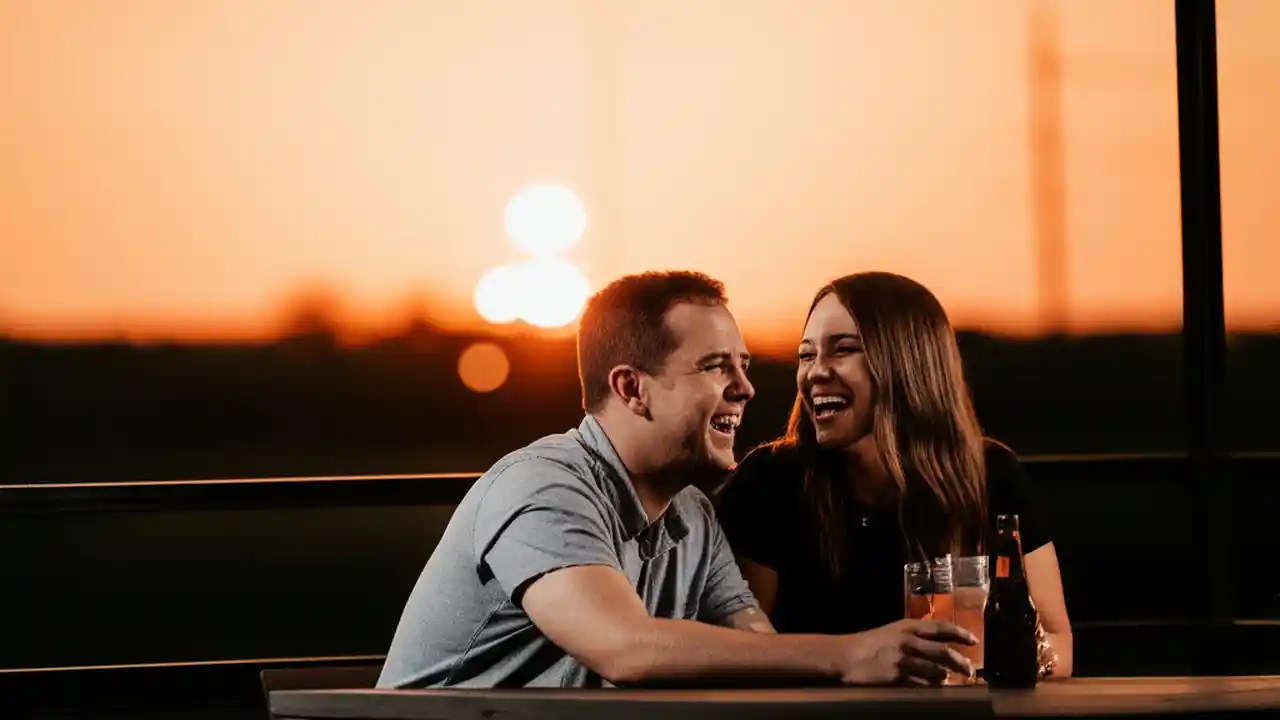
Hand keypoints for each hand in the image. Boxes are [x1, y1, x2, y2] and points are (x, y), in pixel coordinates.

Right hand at [835, 619, 976, 685]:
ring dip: (945, 677)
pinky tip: (932, 689)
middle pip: (944, 652)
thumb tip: (938, 647)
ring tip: (947, 680)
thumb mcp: (893, 632)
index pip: (942, 628)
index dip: (960, 633)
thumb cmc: (869, 644)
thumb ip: (914, 636)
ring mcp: (904, 660)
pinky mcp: (898, 677)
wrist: (846, 656)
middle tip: (969, 670)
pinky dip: (930, 687)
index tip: (973, 640)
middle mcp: (909, 641)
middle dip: (960, 662)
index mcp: (908, 626)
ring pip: (936, 671)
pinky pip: (922, 685)